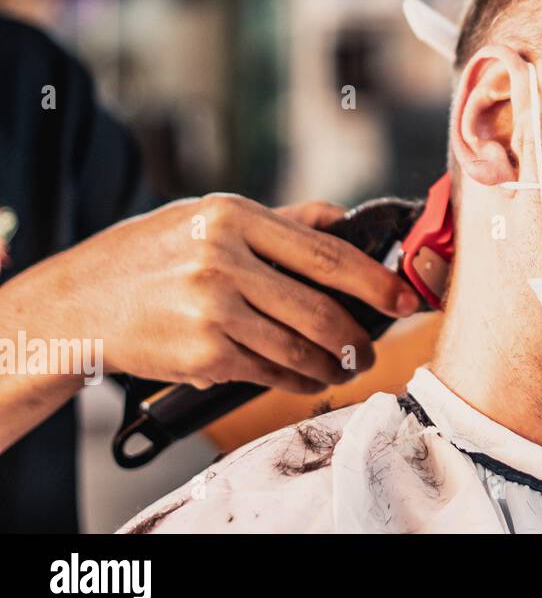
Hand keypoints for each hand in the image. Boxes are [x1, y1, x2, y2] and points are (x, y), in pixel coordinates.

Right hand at [3, 194, 420, 393]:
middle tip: (374, 348)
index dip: (373, 280)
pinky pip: (268, 372)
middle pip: (319, 308)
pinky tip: (308, 378)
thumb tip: (344, 218)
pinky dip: (297, 379)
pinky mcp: (201, 354)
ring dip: (333, 365)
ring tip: (346, 367)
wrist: (82, 300)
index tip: (404, 297)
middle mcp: (224, 262)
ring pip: (298, 347)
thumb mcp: (210, 217)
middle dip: (359, 336)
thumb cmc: (156, 253)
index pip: (326, 252)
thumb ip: (282, 221)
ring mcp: (211, 310)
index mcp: (235, 218)